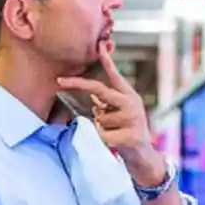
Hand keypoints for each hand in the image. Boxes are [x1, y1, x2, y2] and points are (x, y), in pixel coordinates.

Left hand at [57, 42, 161, 185]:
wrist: (145, 159)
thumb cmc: (127, 135)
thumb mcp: (119, 116)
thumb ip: (108, 104)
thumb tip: (92, 94)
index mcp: (129, 97)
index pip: (116, 76)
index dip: (107, 60)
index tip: (99, 45)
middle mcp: (132, 104)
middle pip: (99, 90)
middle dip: (78, 84)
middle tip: (59, 80)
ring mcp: (133, 119)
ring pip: (98, 118)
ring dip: (100, 128)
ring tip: (115, 135)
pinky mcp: (131, 135)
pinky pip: (102, 134)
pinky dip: (103, 140)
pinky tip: (116, 144)